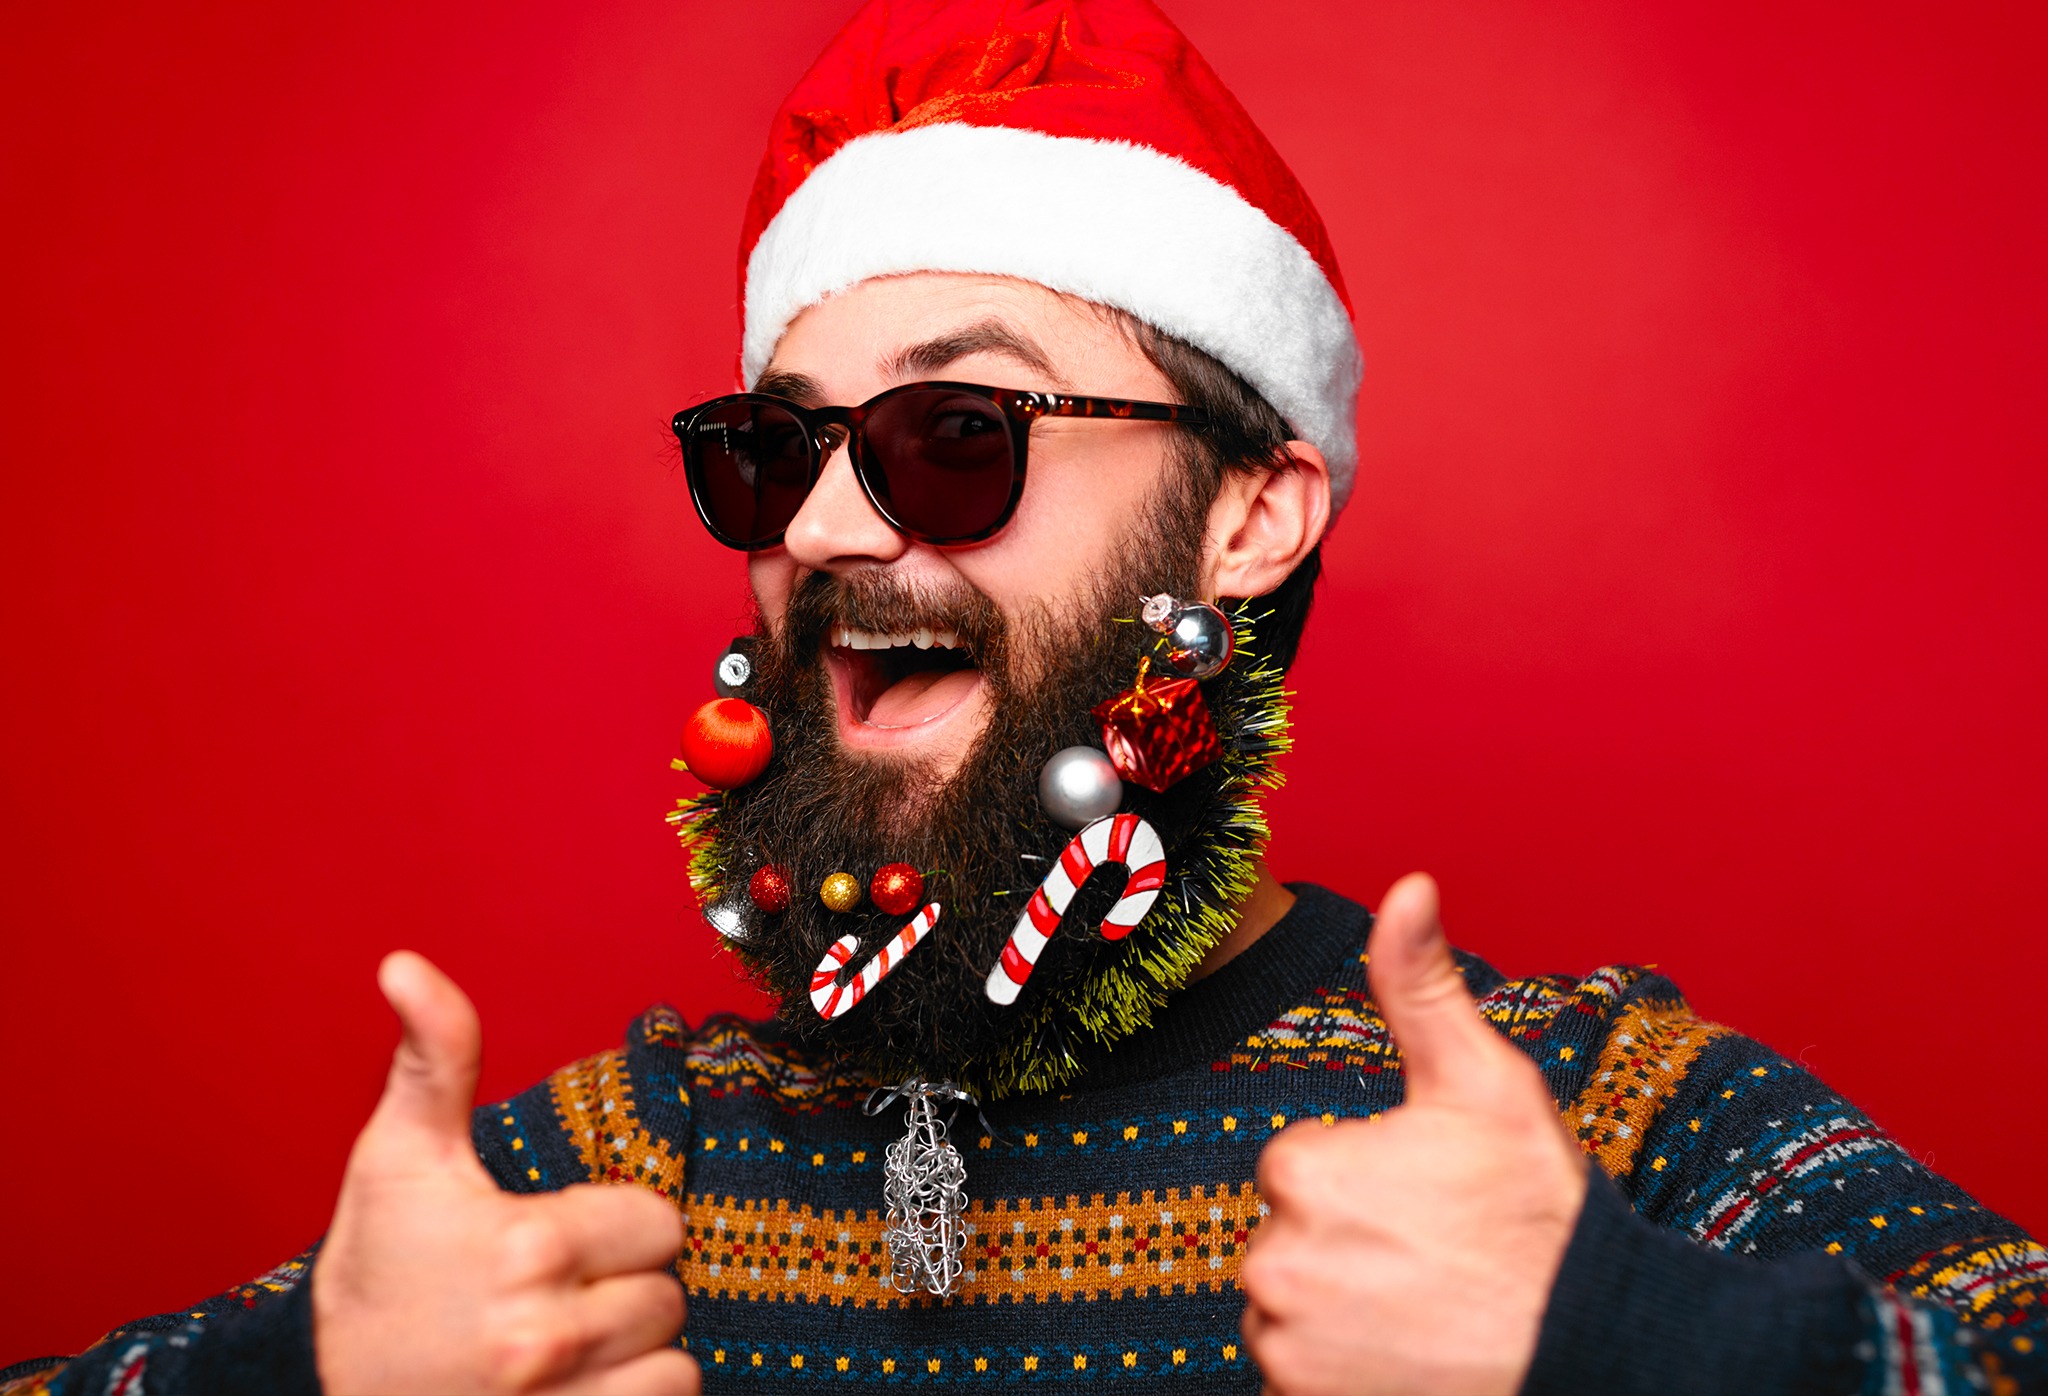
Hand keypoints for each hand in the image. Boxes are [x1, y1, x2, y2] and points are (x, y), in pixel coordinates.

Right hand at [313, 952, 698, 1394]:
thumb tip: (406, 964)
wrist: (313, 1393)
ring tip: (570, 1342)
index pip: (657, 1223)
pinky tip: (581, 1385)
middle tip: (558, 1291)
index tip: (568, 1236)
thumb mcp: (400, 1158)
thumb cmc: (371, 1272)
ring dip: (636, 1352)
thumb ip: (436, 1057)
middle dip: (626, 1287)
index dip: (620, 1225)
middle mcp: (548, 1336)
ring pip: (674, 1361)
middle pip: (668, 1294)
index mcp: (526, 1249)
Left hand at [1241, 874, 1587, 1395]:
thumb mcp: (1485, 1083)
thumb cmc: (1540, 1216)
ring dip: (1343, 1308)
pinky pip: (1299, 1376)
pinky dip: (1340, 1372)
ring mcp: (1286, 1345)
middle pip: (1294, 1236)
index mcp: (1303, 1168)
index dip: (1371, 1176)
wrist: (1593, 1351)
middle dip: (1351, 1243)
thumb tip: (1408, 885)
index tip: (1433, 1199)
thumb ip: (1421, 984)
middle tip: (1437, 1257)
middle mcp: (1275, 1260)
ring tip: (1427, 1308)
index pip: (1303, 1163)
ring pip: (1294, 1306)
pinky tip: (1408, 1357)